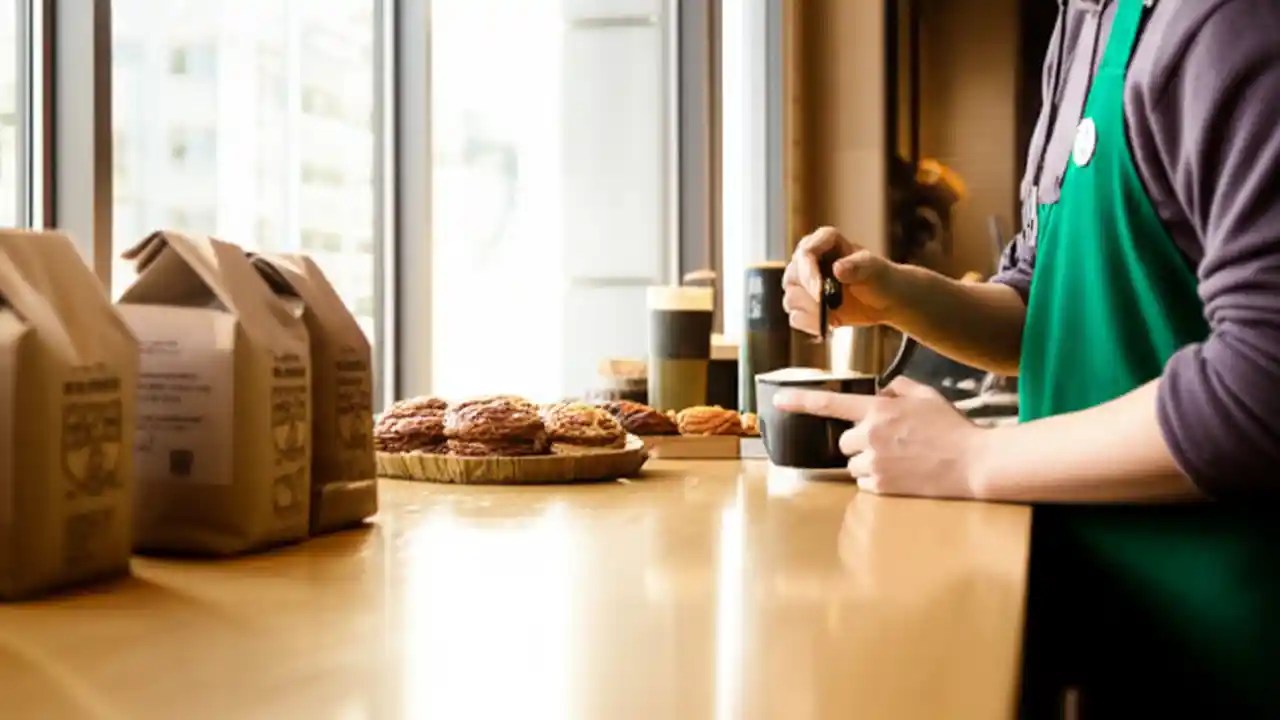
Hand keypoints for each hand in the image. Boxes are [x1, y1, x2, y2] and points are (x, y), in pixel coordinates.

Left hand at [772, 376, 985, 498]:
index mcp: (879, 410)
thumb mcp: (927, 396)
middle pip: (845, 441)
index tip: (780, 399)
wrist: (973, 463)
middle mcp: (871, 436)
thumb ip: (898, 388)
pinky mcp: (882, 486)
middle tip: (890, 442)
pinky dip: (877, 480)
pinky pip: (865, 483)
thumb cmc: (952, 429)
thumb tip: (882, 392)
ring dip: (869, 461)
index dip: (801, 401)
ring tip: (901, 459)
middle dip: (861, 441)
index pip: (830, 404)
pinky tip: (902, 473)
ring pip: (854, 463)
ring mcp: (875, 463)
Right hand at [781, 226, 901, 334]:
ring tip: (833, 316)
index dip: (808, 272)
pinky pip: (796, 317)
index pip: (806, 252)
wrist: (885, 300)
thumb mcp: (875, 269)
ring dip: (811, 311)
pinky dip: (811, 324)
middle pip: (792, 276)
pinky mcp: (805, 305)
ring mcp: (804, 283)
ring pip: (791, 299)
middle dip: (808, 296)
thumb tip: (837, 268)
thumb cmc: (881, 277)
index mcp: (824, 241)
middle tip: (826, 308)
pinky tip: (830, 324)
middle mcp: (808, 260)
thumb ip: (858, 266)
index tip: (819, 292)